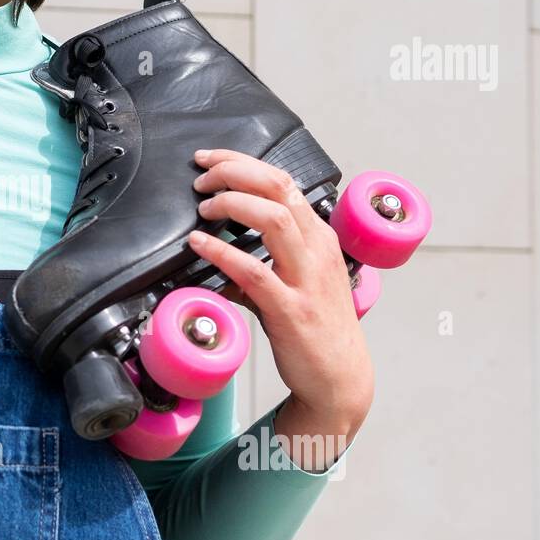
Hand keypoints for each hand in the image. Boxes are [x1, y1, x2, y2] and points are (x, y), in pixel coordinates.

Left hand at [188, 148, 373, 468]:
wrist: (339, 379)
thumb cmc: (317, 330)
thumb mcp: (295, 283)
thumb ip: (263, 262)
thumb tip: (220, 255)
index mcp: (319, 238)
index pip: (282, 181)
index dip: (242, 163)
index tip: (210, 160)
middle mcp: (317, 251)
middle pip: (278, 188)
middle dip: (235, 172)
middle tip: (201, 177)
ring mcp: (306, 279)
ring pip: (275, 220)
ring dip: (232, 205)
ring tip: (204, 209)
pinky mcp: (291, 311)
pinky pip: (255, 272)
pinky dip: (223, 253)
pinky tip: (200, 245)